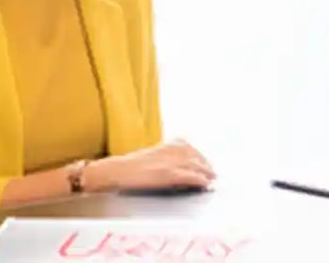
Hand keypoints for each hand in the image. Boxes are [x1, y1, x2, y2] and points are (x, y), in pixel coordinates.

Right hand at [85, 139, 215, 191]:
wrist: (116, 171)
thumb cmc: (128, 166)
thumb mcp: (149, 155)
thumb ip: (163, 156)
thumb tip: (173, 163)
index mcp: (166, 144)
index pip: (190, 147)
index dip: (200, 156)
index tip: (205, 162)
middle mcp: (171, 151)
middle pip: (196, 156)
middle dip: (206, 165)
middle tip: (212, 173)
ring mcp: (171, 162)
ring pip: (196, 166)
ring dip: (206, 173)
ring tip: (212, 179)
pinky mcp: (169, 174)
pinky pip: (190, 176)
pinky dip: (200, 180)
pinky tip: (205, 184)